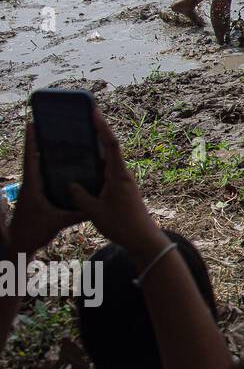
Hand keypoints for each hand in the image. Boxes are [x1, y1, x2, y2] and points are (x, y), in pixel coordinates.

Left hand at [7, 122, 87, 254]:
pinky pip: (43, 177)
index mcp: (33, 185)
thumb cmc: (33, 231)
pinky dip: (49, 167)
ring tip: (56, 140)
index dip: (32, 140)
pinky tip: (62, 166)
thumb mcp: (57, 222)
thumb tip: (100, 203)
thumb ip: (78, 213)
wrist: (19, 245)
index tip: (33, 123)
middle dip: (39, 141)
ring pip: (38, 166)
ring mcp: (33, 190)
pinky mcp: (37, 196)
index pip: (31, 157)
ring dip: (43, 153)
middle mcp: (31, 184)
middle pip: (34, 157)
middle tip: (48, 125)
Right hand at [68, 108, 155, 250]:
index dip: (102, 127)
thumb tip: (71, 184)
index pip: (111, 144)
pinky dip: (97, 165)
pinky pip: (107, 171)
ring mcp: (123, 181)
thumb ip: (80, 196)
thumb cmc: (121, 225)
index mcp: (118, 175)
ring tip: (81, 136)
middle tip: (86, 116)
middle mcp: (123, 174)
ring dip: (97, 148)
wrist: (143, 239)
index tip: (94, 112)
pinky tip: (84, 166)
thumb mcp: (94, 211)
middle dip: (99, 131)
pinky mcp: (122, 189)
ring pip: (108, 160)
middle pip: (110, 147)